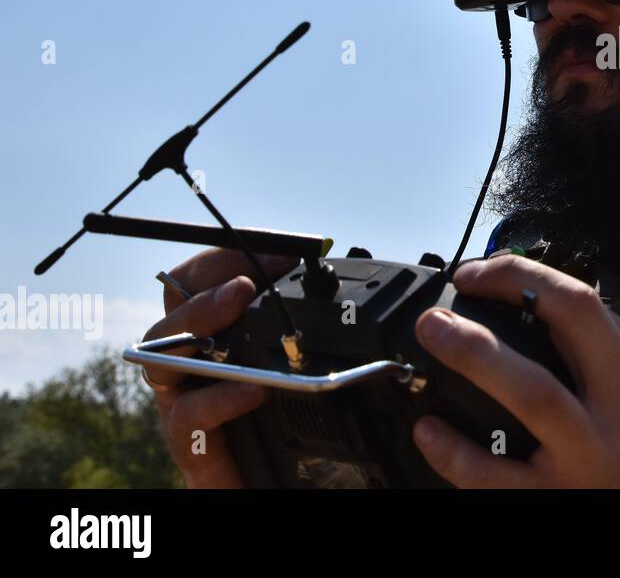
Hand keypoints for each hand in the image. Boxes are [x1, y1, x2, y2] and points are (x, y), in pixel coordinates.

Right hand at [141, 248, 297, 487]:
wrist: (286, 487)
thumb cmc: (287, 422)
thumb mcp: (300, 362)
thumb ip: (306, 319)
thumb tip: (334, 267)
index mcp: (216, 342)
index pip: (197, 285)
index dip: (222, 261)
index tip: (271, 252)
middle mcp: (193, 369)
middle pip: (172, 313)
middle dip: (204, 286)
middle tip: (245, 281)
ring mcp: (187, 407)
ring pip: (164, 360)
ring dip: (199, 326)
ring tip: (239, 306)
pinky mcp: (195, 451)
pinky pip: (188, 420)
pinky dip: (218, 399)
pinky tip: (251, 389)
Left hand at [411, 252, 619, 487]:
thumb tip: (555, 318)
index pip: (593, 306)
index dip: (532, 277)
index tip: (494, 274)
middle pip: (573, 322)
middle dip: (514, 286)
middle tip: (466, 281)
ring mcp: (589, 458)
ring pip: (533, 391)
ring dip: (476, 354)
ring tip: (434, 330)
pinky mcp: (554, 503)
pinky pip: (494, 476)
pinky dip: (455, 451)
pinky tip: (429, 430)